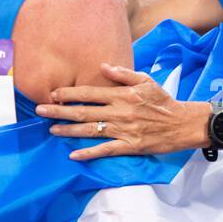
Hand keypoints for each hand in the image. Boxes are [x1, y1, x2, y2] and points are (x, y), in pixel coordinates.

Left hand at [35, 63, 211, 159]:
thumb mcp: (146, 80)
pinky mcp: (130, 146)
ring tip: (51, 130)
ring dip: (68, 131)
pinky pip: (105, 150)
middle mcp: (120, 112)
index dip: (69, 93)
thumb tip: (102, 67)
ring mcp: (124, 130)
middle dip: (59, 111)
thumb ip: (123, 73)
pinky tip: (73, 155)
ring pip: (90, 131)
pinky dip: (88, 153)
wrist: (183, 123)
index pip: (89, 93)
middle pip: (84, 112)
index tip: (52, 94)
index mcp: (122, 94)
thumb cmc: (163, 101)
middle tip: (39, 111)